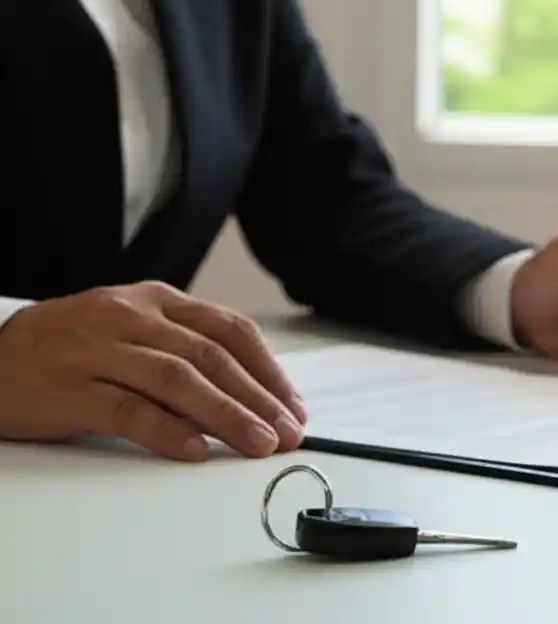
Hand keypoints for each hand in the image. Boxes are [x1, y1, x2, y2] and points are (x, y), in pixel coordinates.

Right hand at [0, 281, 306, 461]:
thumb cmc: (68, 350)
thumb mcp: (131, 332)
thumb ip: (184, 353)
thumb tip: (250, 397)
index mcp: (155, 300)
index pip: (229, 331)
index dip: (269, 370)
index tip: (294, 404)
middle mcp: (130, 318)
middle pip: (212, 357)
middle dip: (259, 398)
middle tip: (289, 431)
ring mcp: (98, 350)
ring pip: (178, 380)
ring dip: (227, 416)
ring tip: (258, 444)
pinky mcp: (68, 388)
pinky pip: (127, 410)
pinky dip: (167, 431)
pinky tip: (196, 451)